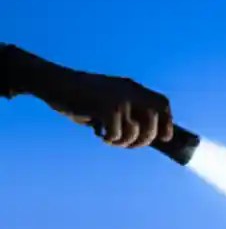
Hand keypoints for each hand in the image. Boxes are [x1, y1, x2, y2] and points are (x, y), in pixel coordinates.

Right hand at [39, 68, 174, 148]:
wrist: (55, 84)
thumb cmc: (82, 98)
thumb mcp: (110, 100)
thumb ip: (128, 112)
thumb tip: (148, 137)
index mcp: (132, 87)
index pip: (162, 104)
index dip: (167, 123)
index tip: (164, 138)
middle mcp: (130, 90)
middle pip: (154, 120)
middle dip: (145, 139)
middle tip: (129, 144)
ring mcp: (119, 98)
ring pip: (136, 131)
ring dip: (124, 142)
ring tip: (111, 139)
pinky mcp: (106, 107)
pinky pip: (117, 133)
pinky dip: (109, 139)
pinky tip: (99, 134)